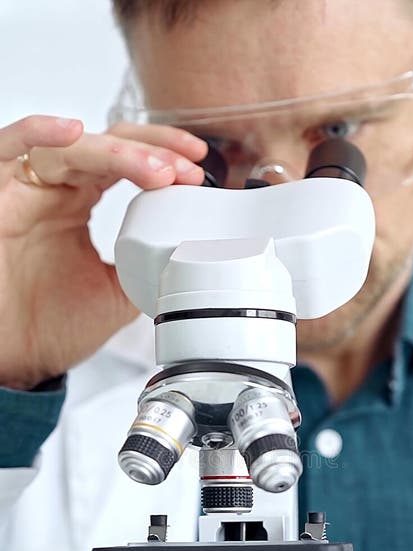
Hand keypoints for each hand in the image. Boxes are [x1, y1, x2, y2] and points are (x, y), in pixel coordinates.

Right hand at [0, 115, 206, 389]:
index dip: (161, 156)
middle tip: (187, 169)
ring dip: (119, 154)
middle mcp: (52, 190)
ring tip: (157, 171)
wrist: (12, 361)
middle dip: (152, 152)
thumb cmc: (48, 329)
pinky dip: (37, 132)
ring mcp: (22, 189)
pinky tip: (72, 131)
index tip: (197, 169)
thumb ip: (144, 266)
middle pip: (105, 146)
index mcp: (77, 203)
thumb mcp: (116, 295)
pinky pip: (7, 149)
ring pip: (71, 148)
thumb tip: (184, 254)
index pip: (123, 160)